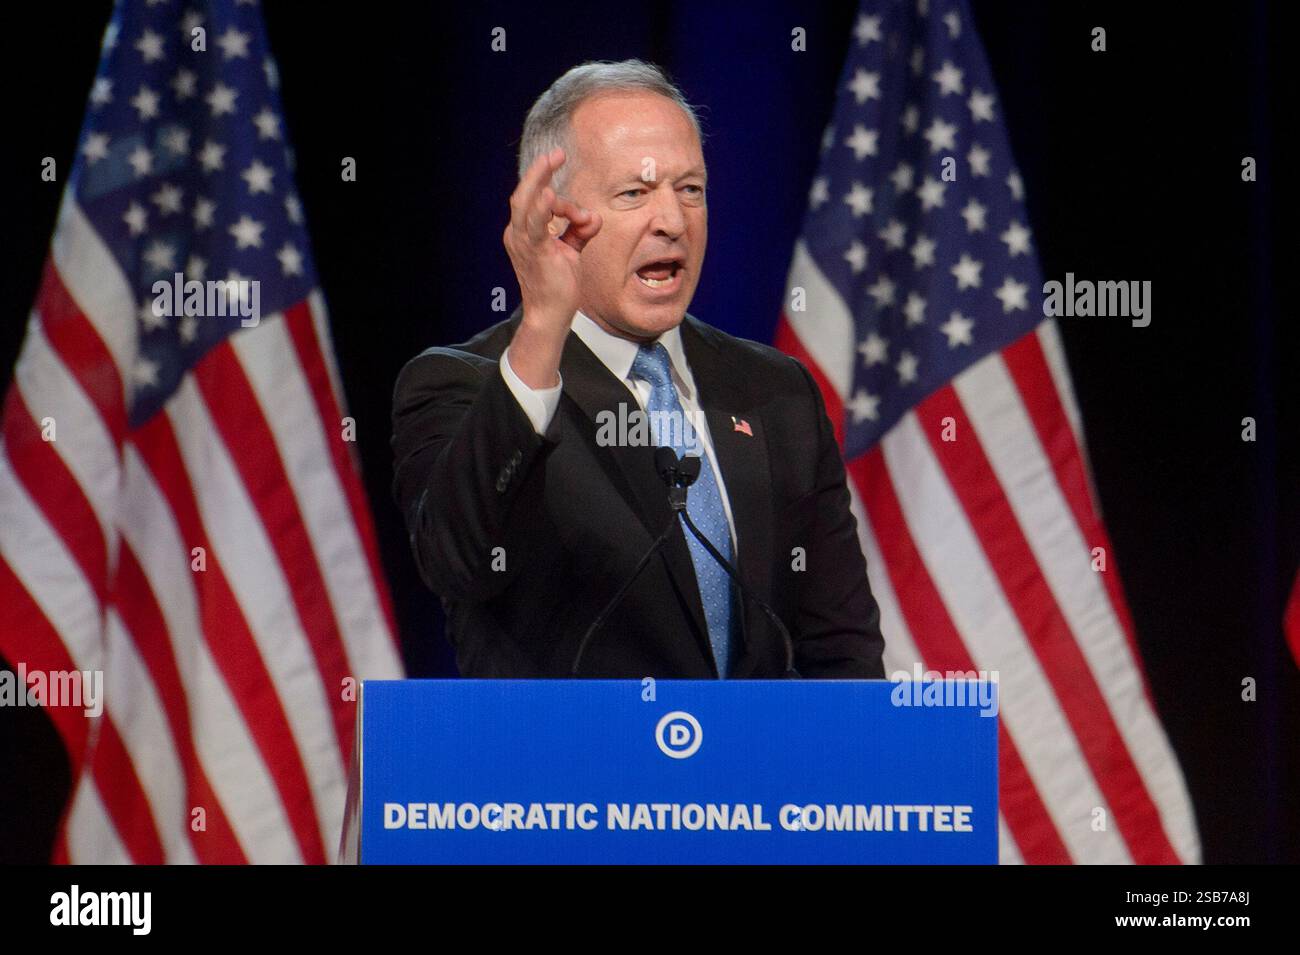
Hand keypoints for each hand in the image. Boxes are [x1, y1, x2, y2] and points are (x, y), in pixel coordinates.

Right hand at [501, 148, 601, 387]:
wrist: (550, 315)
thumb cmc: (558, 285)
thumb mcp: (570, 251)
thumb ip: (579, 230)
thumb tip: (592, 216)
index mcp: (523, 233)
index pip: (533, 200)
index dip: (549, 187)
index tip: (566, 181)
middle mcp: (517, 235)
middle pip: (523, 194)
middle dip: (538, 171)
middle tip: (556, 154)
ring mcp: (523, 243)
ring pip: (526, 203)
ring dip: (539, 180)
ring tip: (552, 161)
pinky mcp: (535, 253)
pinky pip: (536, 226)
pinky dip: (542, 210)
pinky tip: (550, 196)